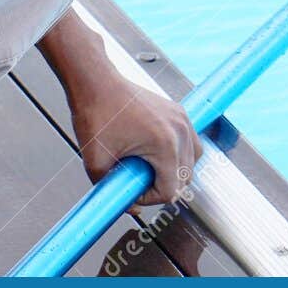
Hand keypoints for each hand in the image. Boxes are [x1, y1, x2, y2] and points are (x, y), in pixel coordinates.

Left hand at [69, 76, 202, 205]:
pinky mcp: (178, 111)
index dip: (150, 199)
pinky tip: (154, 153)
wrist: (96, 82)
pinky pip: (189, 141)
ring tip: (149, 169)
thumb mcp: (96, 163)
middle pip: (185, 177)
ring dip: (174, 170)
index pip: (171, 190)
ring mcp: (181, 119)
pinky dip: (177, 152)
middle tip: (138, 182)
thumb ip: (111, 191)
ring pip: (192, 160)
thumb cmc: (96, 114)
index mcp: (165, 145)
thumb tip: (129, 205)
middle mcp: (179, 131)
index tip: (133, 192)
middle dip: (162, 186)